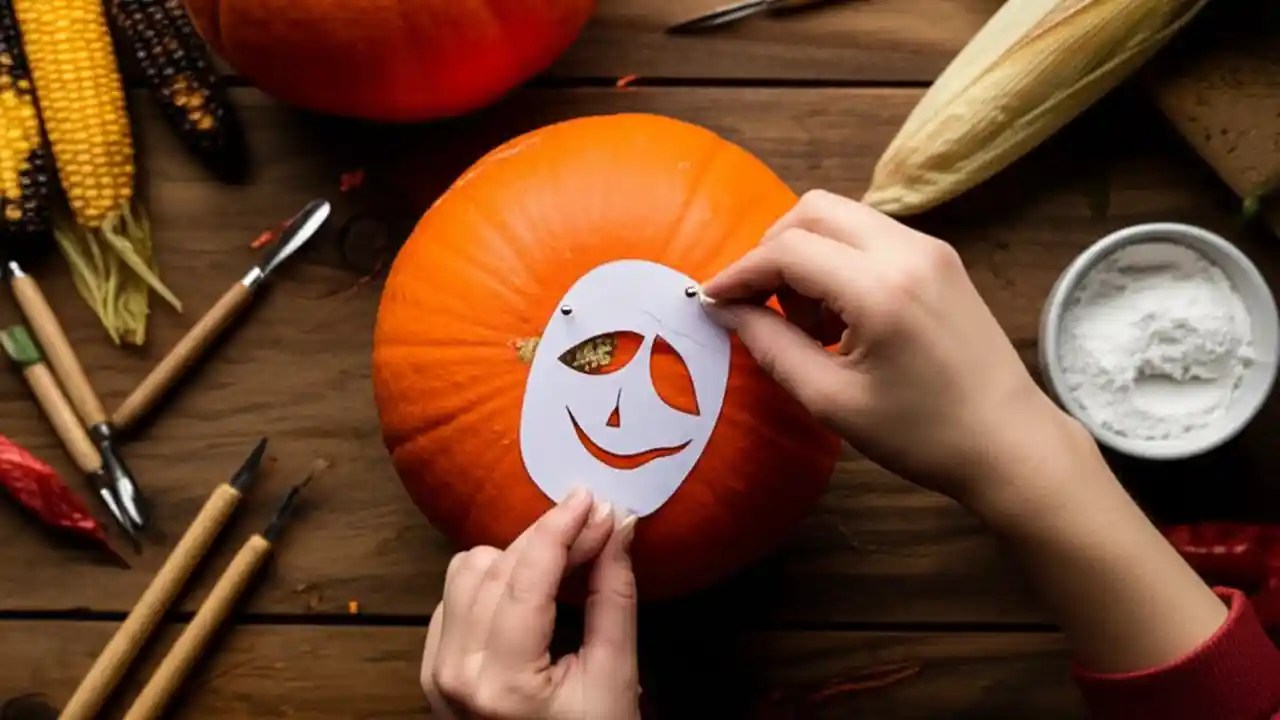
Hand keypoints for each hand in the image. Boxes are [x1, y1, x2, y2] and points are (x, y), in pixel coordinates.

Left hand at [421, 489, 640, 719]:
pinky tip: (529, 593)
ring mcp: (436, 674)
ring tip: (564, 566)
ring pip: (467, 572)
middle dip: (549, 539)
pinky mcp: (432, 670)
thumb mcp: (615, 678)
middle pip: (497, 566)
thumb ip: (615, 597)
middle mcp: (456, 674)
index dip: (562, 528)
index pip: (528, 577)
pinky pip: (454, 596)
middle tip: (597, 526)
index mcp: (503, 682)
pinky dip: (492, 582)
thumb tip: (617, 526)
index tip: (591, 498)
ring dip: (516, 558)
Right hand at [702, 190, 1084, 511]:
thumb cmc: (922, 434)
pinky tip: (839, 317)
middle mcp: (908, 251)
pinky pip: (870, 236)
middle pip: (813, 211)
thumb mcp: (831, 400)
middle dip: (772, 252)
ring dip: (806, 255)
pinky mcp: (941, 259)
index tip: (711, 301)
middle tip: (760, 307)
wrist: (1009, 443)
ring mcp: (931, 248)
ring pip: (842, 218)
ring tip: (807, 324)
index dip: (740, 272)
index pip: (788, 250)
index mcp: (881, 289)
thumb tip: (725, 311)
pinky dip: (838, 261)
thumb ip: (770, 346)